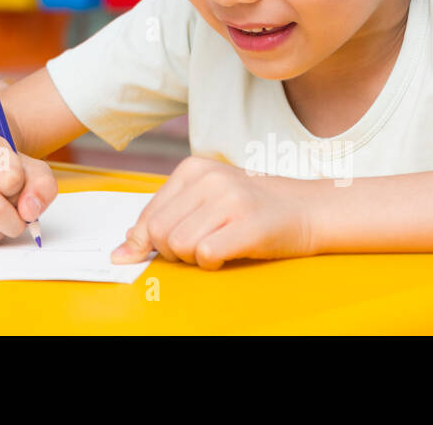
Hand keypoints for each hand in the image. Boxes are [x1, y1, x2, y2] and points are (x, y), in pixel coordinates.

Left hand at [111, 156, 317, 268]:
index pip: (148, 215)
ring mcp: (229, 200)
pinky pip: (206, 255)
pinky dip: (212, 263)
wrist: (309, 207)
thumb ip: (166, 218)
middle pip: (158, 233)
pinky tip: (228, 253)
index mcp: (193, 169)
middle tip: (198, 248)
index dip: (146, 242)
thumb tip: (122, 251)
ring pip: (179, 246)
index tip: (145, 255)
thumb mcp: (205, 201)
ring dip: (194, 258)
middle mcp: (209, 180)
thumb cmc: (252, 208)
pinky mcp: (248, 224)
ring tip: (217, 246)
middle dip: (172, 252)